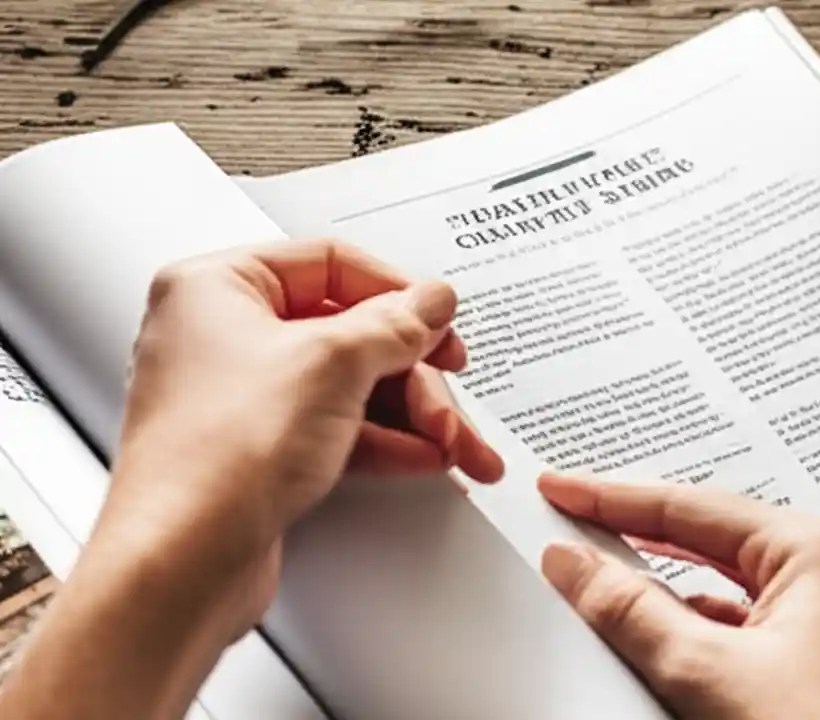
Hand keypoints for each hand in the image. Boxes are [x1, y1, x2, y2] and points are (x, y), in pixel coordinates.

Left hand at [0, 239, 502, 719]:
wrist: (180, 563)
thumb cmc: (217, 458)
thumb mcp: (332, 363)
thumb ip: (395, 324)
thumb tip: (429, 300)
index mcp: (216, 288)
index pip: (329, 263)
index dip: (396, 290)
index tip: (437, 319)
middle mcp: (222, 336)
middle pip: (350, 332)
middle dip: (415, 372)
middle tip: (448, 389)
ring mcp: (242, 397)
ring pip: (351, 386)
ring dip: (413, 413)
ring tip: (453, 441)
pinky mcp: (260, 451)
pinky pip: (338, 429)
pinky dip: (387, 441)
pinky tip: (425, 456)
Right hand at [538, 474, 819, 719]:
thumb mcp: (712, 673)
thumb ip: (634, 613)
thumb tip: (580, 568)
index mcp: (814, 548)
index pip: (688, 506)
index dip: (612, 498)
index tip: (562, 491)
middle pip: (706, 538)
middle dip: (635, 535)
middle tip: (573, 521)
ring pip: (721, 587)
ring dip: (662, 591)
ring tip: (603, 584)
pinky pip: (739, 628)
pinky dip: (692, 630)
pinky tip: (657, 642)